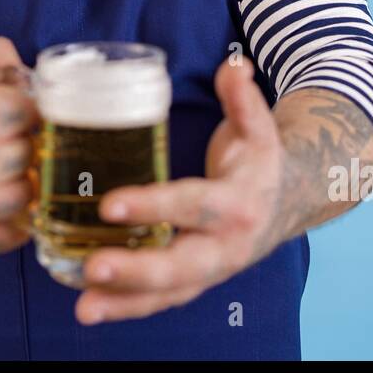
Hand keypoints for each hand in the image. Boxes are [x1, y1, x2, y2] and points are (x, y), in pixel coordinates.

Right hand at [0, 37, 36, 254]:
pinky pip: (14, 235)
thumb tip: (34, 82)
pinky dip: (12, 220)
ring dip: (17, 180)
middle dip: (18, 143)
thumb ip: (2, 56)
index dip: (23, 110)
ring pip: (27, 195)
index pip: (33, 114)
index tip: (9, 114)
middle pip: (31, 153)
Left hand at [75, 56, 286, 324]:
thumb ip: (243, 97)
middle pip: (181, 264)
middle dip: (136, 269)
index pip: (192, 206)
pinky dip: (125, 307)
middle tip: (93, 267)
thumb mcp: (258, 127)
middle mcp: (226, 246)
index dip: (154, 206)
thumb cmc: (259, 161)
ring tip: (83, 307)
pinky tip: (87, 306)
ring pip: (168, 293)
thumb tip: (235, 65)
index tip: (110, 204)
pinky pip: (159, 301)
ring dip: (124, 302)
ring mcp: (210, 270)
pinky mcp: (194, 283)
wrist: (289, 204)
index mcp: (239, 204)